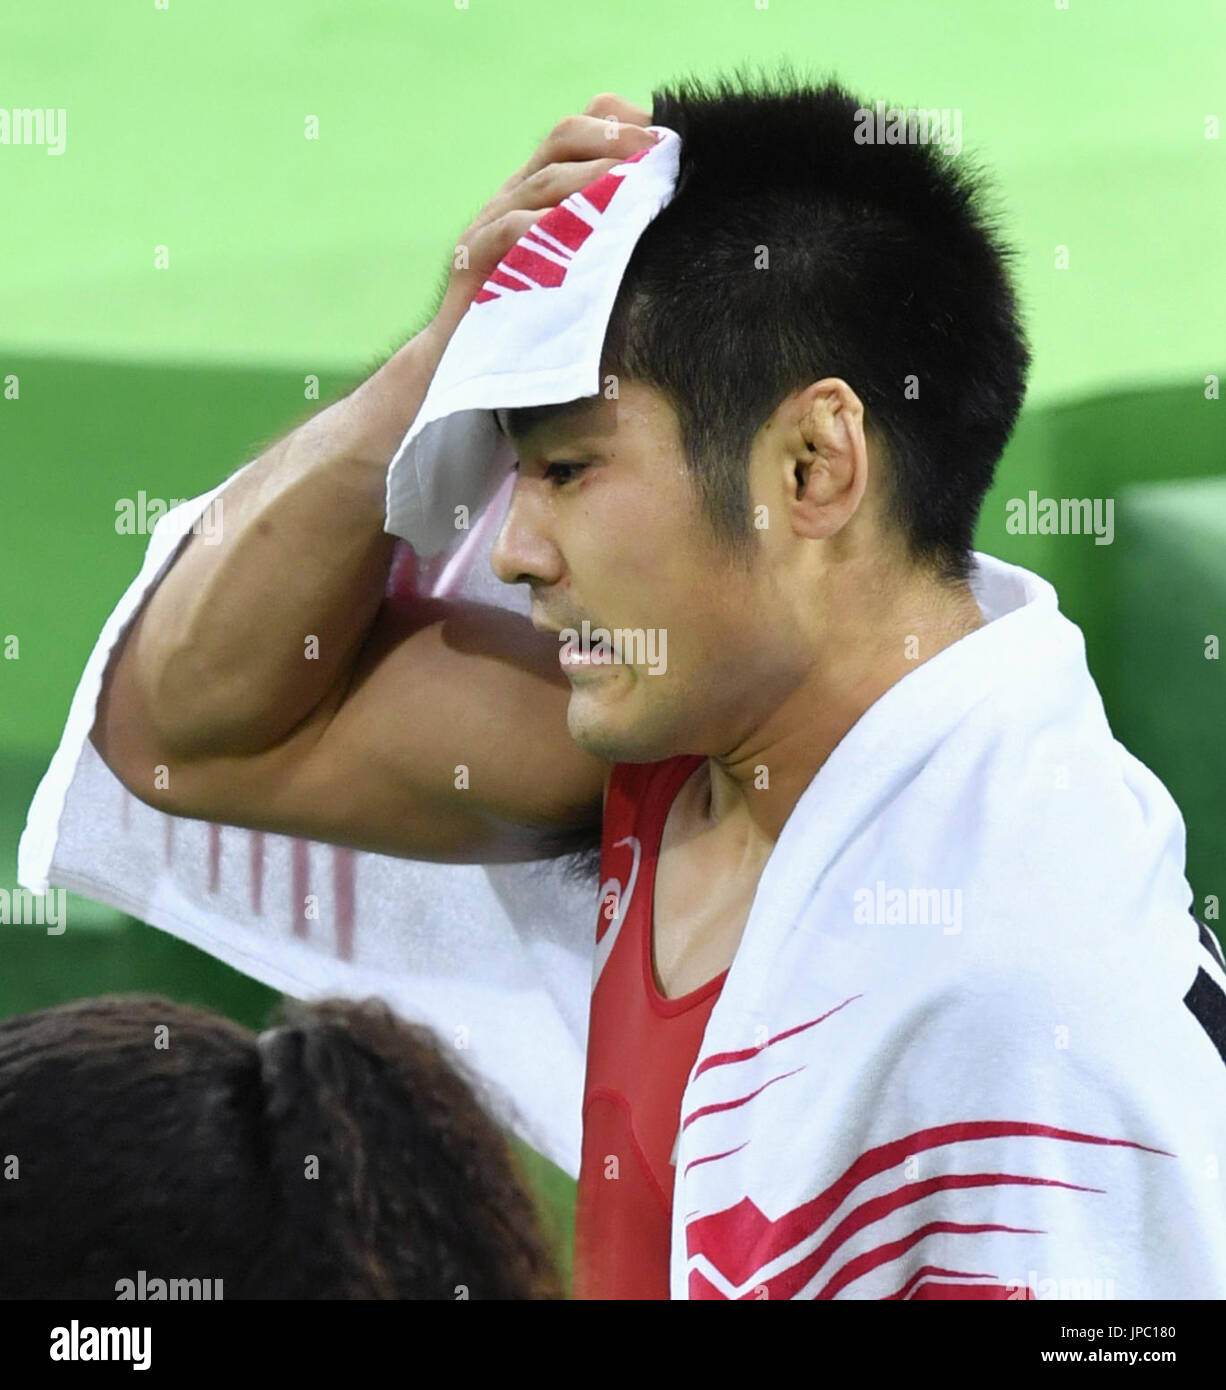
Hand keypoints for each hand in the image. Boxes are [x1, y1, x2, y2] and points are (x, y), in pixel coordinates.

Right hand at [426, 93, 655, 348]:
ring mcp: (491, 223)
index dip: (624, 125)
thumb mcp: (584, 273)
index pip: (582, 131)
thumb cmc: (540, 322)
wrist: (469, 365)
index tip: (671, 142)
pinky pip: (509, 230)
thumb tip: (674, 218)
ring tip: (635, 188)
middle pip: (564, 138)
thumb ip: (614, 239)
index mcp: (544, 191)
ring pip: (543, 181)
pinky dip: (547, 225)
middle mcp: (517, 196)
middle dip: (615, 139)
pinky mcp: (471, 259)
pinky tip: (587, 237)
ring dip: (593, 179)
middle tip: (659, 155)